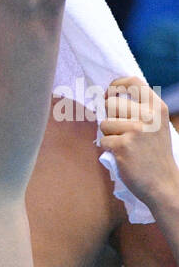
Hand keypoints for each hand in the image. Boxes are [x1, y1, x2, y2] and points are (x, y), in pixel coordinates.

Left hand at [100, 77, 177, 210]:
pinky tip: (123, 156)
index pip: (133, 82)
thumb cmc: (155, 154)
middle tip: (120, 131)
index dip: (116, 85)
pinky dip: (109, 149)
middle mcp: (148, 116)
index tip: (110, 92)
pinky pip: (103, 140)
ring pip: (104, 123)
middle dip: (110, 117)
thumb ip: (140, 110)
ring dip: (109, 135)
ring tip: (125, 146)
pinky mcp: (123, 145)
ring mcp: (135, 130)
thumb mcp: (157, 126)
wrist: (162, 183)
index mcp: (158, 108)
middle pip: (112, 103)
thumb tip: (109, 97)